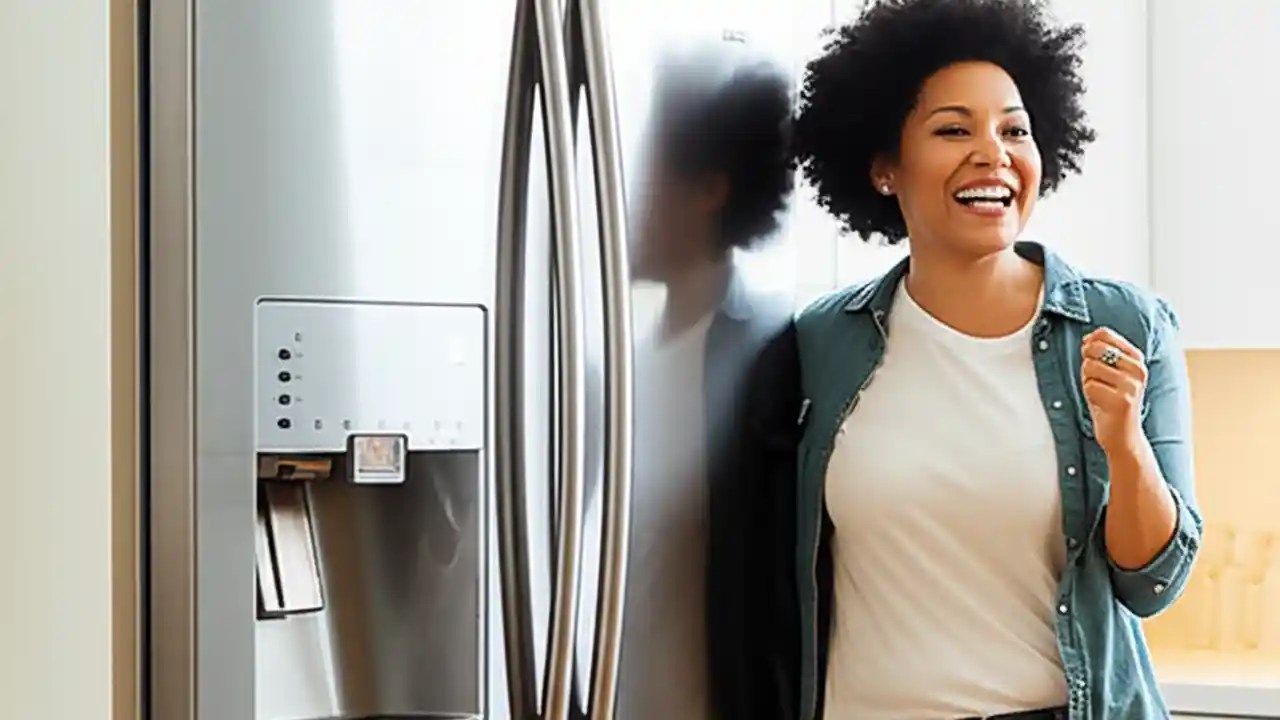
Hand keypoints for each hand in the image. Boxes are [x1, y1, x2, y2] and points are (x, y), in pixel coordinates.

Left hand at [1080, 327, 1147, 455]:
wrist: (1123, 435)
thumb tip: (1087, 338)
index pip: (1103, 334)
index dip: (1088, 345)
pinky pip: (1090, 387)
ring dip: (1088, 382)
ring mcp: (1132, 385)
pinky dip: (1089, 396)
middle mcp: (1138, 369)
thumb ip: (1098, 354)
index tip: (1093, 360)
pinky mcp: (1122, 401)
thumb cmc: (1109, 401)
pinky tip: (1102, 405)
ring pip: (1090, 367)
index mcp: (1136, 358)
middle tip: (1096, 381)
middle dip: (1086, 364)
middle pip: (1094, 348)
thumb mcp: (1106, 372)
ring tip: (1101, 394)